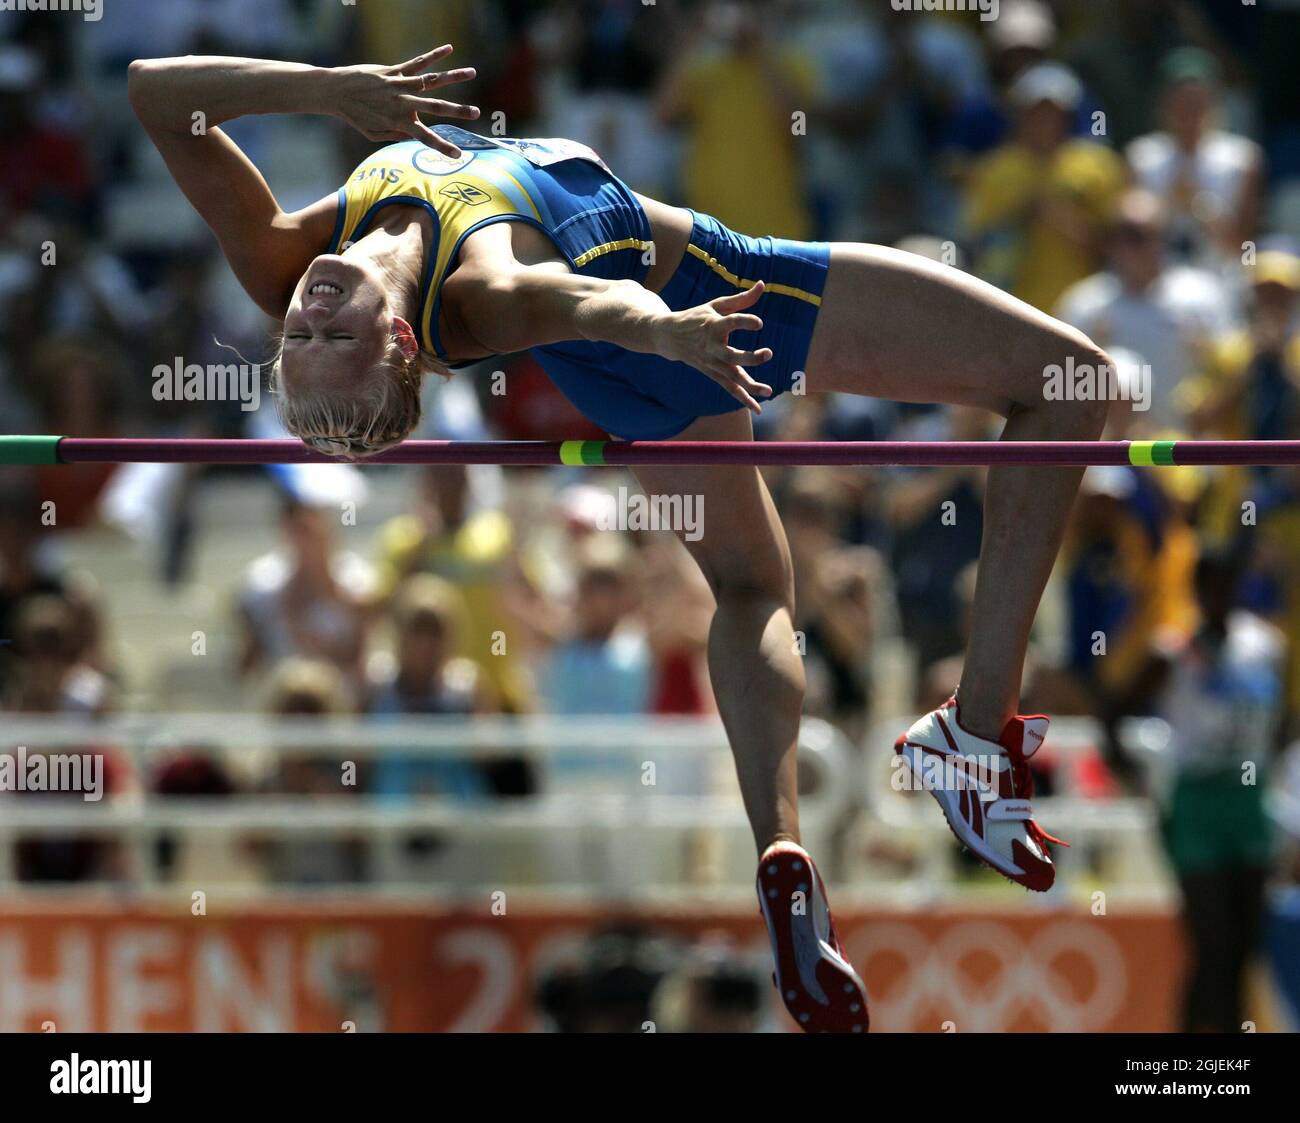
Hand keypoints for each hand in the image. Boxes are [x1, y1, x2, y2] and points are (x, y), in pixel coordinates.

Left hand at [329, 45, 478, 154]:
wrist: (335, 91)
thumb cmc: (354, 115)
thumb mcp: (373, 134)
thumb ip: (394, 135)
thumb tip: (412, 134)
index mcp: (399, 123)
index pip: (426, 138)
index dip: (442, 147)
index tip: (458, 155)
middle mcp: (402, 103)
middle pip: (435, 107)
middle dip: (457, 111)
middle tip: (476, 113)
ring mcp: (399, 85)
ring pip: (431, 80)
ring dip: (453, 76)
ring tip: (472, 72)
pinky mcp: (394, 70)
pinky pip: (417, 63)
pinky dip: (434, 55)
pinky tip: (449, 48)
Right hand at [658, 281, 773, 412]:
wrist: (668, 336)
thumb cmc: (697, 317)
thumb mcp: (717, 305)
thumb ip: (742, 298)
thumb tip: (763, 284)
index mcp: (713, 325)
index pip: (731, 323)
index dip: (745, 323)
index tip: (759, 323)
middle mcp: (712, 347)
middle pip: (732, 356)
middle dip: (750, 357)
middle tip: (768, 353)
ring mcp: (712, 362)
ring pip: (732, 377)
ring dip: (751, 385)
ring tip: (768, 391)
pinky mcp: (712, 373)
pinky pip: (729, 388)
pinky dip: (743, 398)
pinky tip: (757, 408)